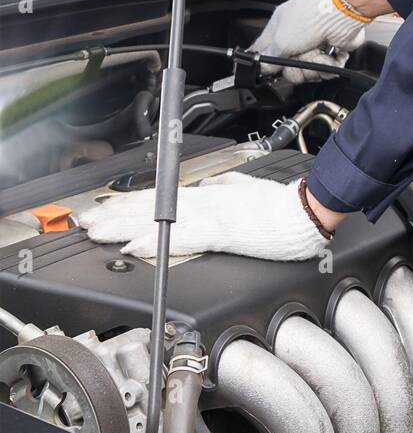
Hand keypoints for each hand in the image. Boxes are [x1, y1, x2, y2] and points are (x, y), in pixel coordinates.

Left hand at [75, 173, 331, 260]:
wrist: (305, 212)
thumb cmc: (284, 206)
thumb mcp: (250, 189)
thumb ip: (230, 186)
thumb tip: (214, 183)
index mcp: (211, 195)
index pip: (162, 198)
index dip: (132, 203)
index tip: (107, 208)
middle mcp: (205, 202)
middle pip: (152, 207)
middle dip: (116, 215)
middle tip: (86, 221)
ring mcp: (211, 215)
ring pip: (157, 219)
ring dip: (124, 227)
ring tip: (98, 232)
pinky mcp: (221, 231)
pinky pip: (180, 238)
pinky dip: (155, 243)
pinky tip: (134, 248)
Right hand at [249, 0, 370, 84]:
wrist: (343, 14)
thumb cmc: (312, 16)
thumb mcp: (281, 40)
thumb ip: (270, 58)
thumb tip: (264, 68)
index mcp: (279, 27)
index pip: (265, 49)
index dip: (266, 62)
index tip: (269, 71)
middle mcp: (297, 36)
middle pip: (288, 67)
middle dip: (295, 69)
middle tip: (299, 61)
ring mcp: (315, 44)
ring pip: (308, 70)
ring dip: (314, 66)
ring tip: (318, 54)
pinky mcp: (332, 51)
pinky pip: (326, 69)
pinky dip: (329, 65)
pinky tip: (330, 56)